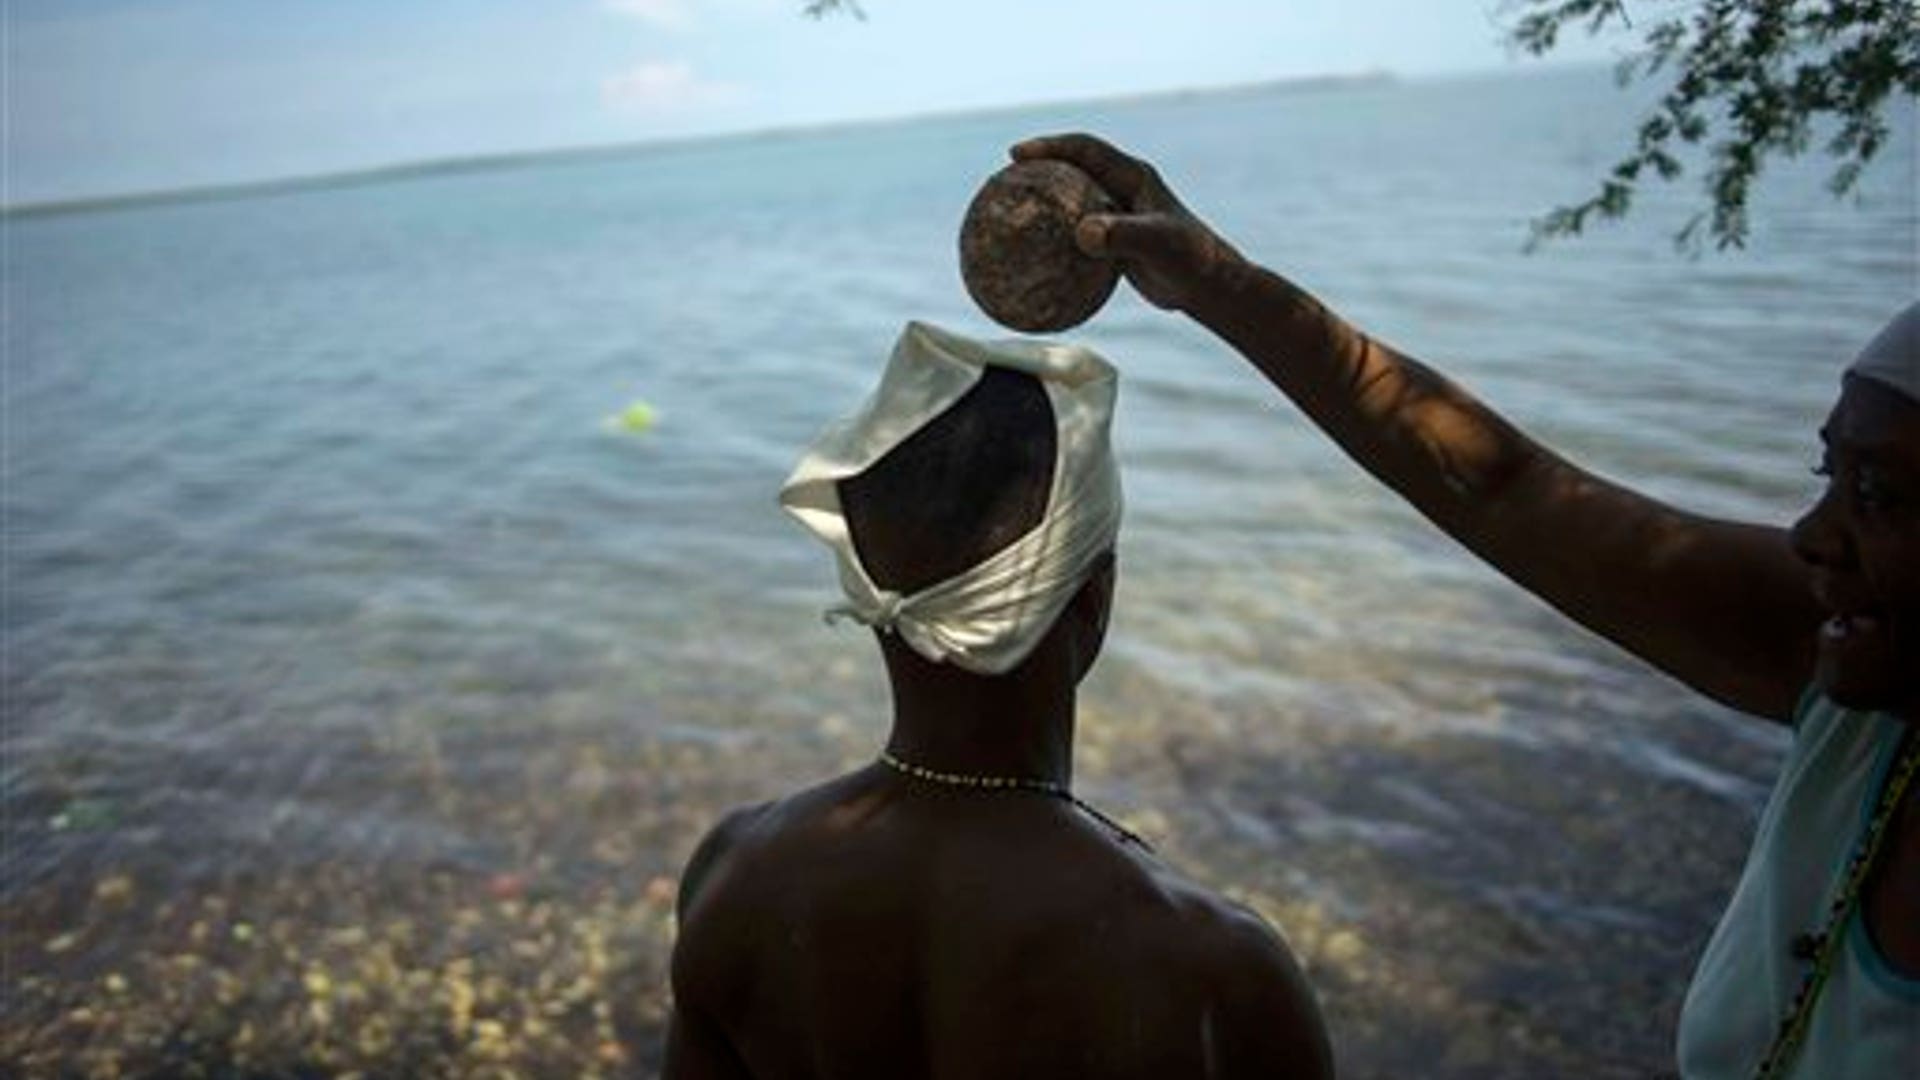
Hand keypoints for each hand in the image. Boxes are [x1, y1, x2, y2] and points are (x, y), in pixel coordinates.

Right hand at [1009, 133, 1245, 314]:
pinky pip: (1077, 228)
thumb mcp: (1156, 244)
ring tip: (1012, 208)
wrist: (1208, 285)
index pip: (1085, 149)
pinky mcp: (1116, 238)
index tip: (1016, 153)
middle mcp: (1124, 187)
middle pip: (1074, 166)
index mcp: (1133, 176)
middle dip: (1039, 165)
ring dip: (1044, 198)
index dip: (1050, 146)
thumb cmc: (1188, 259)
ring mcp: (1119, 212)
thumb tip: (1083, 232)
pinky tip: (1034, 251)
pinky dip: (1054, 232)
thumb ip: (1123, 235)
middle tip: (1003, 177)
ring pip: (1073, 196)